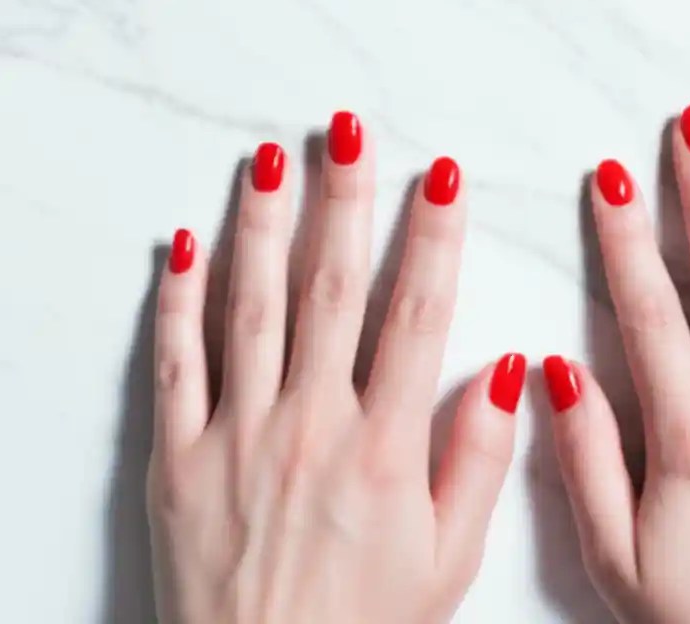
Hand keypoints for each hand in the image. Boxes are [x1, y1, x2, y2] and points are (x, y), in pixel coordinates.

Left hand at [147, 115, 523, 623]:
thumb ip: (481, 461)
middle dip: (345, 199)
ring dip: (264, 224)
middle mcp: (310, 425)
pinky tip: (185, 246)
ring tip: (273, 158)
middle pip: (331, 289)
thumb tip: (513, 371)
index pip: (416, 317)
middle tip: (349, 129)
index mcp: (385, 449)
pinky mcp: (179, 458)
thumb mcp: (449, 560)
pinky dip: (179, 301)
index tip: (442, 178)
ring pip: (252, 307)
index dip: (433, 239)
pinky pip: (176, 364)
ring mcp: (237, 436)